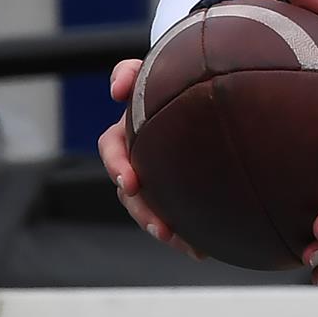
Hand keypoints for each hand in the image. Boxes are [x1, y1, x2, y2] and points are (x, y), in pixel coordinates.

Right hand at [98, 52, 201, 258]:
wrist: (205, 83)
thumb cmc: (174, 74)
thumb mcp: (153, 67)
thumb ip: (130, 72)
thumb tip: (116, 88)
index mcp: (130, 126)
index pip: (112, 145)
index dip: (117, 164)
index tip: (129, 182)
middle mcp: (140, 152)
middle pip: (131, 190)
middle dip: (142, 211)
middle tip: (161, 227)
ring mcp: (158, 172)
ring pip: (151, 207)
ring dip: (161, 226)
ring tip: (181, 242)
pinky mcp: (178, 188)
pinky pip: (177, 214)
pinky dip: (185, 233)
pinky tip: (202, 249)